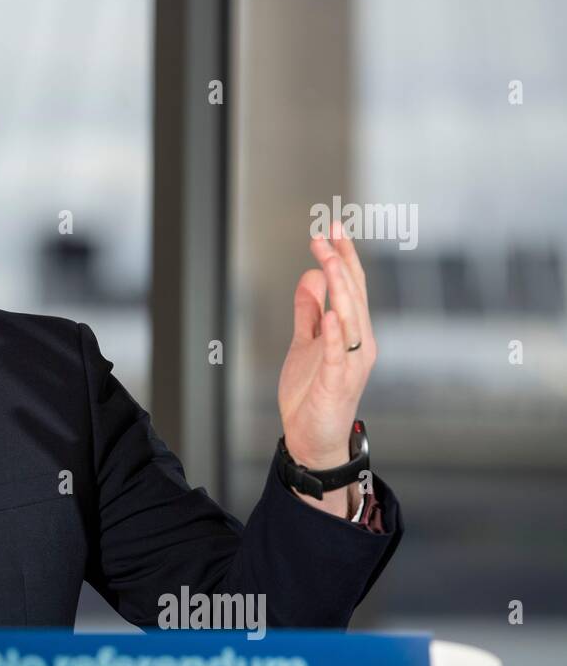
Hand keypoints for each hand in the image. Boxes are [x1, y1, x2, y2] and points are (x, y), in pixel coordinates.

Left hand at [278, 220, 376, 516]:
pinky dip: (336, 333)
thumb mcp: (305, 343)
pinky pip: (338, 353)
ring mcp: (351, 362)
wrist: (312, 437)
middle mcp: (360, 343)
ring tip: (329, 259)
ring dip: (340, 288)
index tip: (331, 227)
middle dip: (342, 262)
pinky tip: (331, 313)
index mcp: (353, 332)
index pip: (351, 287)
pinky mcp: (337, 381)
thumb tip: (309, 276)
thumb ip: (308, 312)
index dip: (342, 256)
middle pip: (354, 295)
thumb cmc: (312, 392)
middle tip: (328, 231)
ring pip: (350, 318)